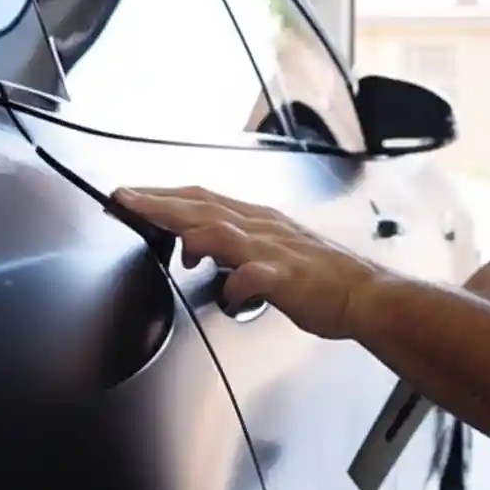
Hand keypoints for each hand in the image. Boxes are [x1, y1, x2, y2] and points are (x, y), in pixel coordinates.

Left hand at [112, 186, 385, 339]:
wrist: (367, 295)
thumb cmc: (320, 278)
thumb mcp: (268, 253)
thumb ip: (231, 249)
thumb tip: (196, 248)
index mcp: (255, 221)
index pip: (201, 199)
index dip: (162, 195)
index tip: (128, 194)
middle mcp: (261, 228)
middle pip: (202, 206)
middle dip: (159, 201)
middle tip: (123, 198)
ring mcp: (275, 251)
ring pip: (224, 231)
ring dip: (188, 228)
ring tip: (159, 228)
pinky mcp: (290, 279)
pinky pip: (259, 277)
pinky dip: (238, 283)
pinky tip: (227, 289)